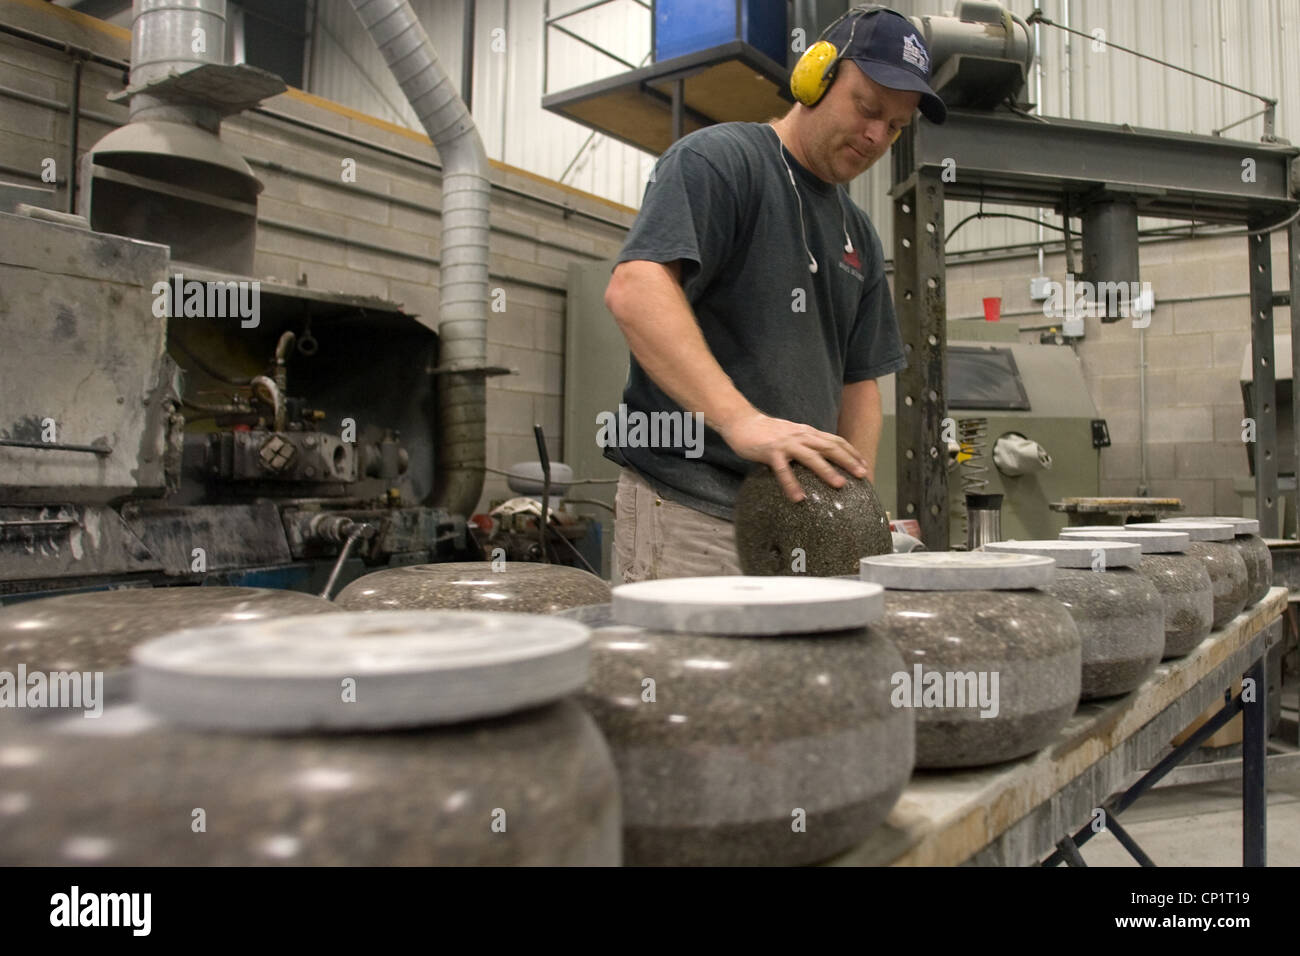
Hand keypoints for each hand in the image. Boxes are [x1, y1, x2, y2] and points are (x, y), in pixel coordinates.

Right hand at [717, 411, 868, 501]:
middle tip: (862, 474)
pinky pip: (783, 470)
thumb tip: (820, 459)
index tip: (864, 465)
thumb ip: (805, 445)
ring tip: (839, 485)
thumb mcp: (791, 435)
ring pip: (811, 457)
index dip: (851, 452)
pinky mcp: (771, 452)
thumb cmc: (766, 432)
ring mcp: (786, 443)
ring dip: (827, 471)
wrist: (742, 422)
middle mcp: (801, 435)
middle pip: (830, 447)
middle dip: (848, 460)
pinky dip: (792, 484)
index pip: (835, 440)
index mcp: (807, 432)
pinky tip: (798, 498)